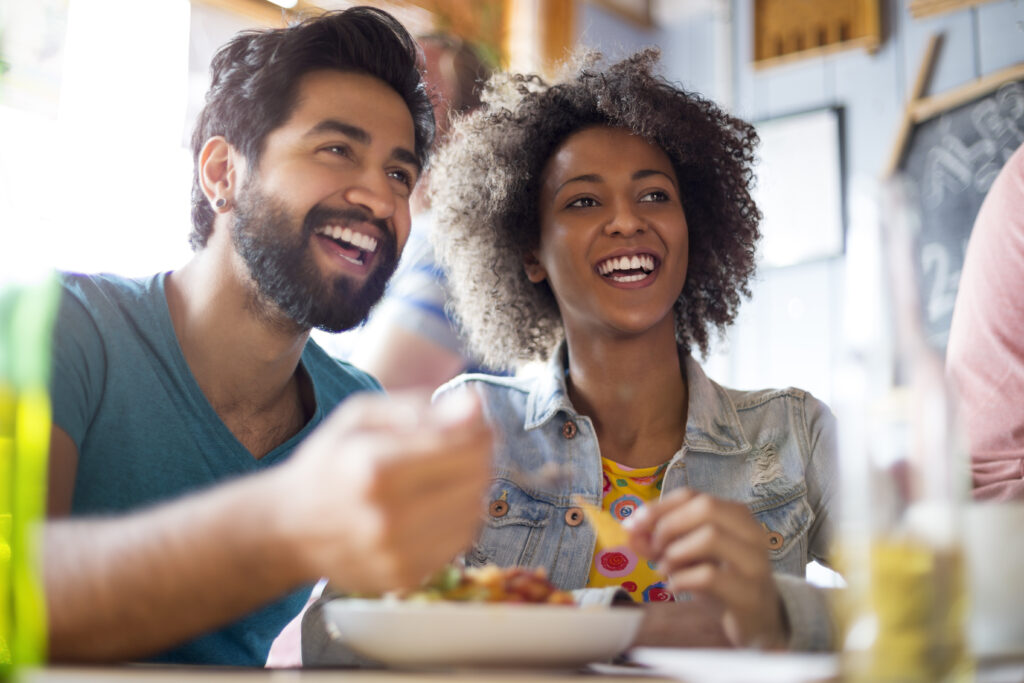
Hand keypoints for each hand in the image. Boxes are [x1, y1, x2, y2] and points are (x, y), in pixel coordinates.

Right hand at [278, 389, 492, 593]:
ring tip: (443, 477)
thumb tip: (475, 405)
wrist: (289, 530)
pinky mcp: (407, 578)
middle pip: (475, 479)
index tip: (475, 424)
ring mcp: (398, 554)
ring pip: (474, 511)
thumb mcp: (361, 417)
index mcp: (375, 467)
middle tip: (462, 448)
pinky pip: (460, 542)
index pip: (464, 446)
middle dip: (478, 457)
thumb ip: (420, 408)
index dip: (480, 430)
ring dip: (471, 489)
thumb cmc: (329, 464)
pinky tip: (433, 507)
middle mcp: (388, 516)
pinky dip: (458, 519)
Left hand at [626, 487, 788, 648]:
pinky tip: (675, 587)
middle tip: (655, 550)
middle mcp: (751, 532)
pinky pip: (709, 576)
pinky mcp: (750, 592)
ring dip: (675, 553)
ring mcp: (754, 562)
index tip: (632, 524)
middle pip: (705, 507)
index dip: (658, 507)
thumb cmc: (722, 581)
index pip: (692, 495)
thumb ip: (659, 543)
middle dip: (669, 526)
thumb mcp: (687, 557)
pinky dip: (681, 579)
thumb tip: (629, 531)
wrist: (760, 621)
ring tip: (665, 570)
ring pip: (710, 536)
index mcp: (735, 515)